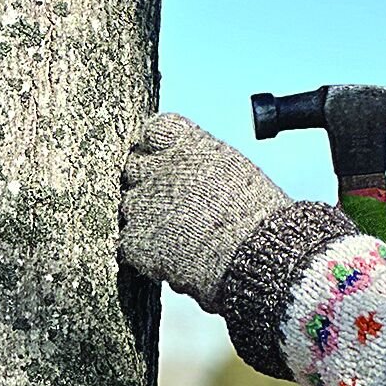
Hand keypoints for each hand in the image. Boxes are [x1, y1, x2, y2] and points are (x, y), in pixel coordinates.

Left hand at [119, 113, 290, 306]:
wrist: (251, 253)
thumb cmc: (255, 214)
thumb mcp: (233, 169)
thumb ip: (200, 160)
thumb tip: (185, 167)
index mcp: (186, 144)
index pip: (154, 130)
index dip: (157, 147)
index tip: (166, 160)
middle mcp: (158, 167)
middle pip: (134, 166)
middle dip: (147, 181)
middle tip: (172, 203)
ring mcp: (141, 203)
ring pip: (130, 204)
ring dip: (146, 216)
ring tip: (178, 234)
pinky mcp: (135, 238)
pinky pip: (130, 239)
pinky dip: (146, 248)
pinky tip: (172, 255)